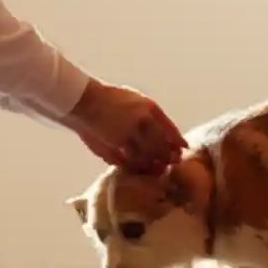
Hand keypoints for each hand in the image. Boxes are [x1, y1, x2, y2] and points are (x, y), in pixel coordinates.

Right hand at [63, 79, 187, 172]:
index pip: (169, 128)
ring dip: (154, 165)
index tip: (183, 149)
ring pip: (147, 157)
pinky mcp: (113, 147)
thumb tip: (164, 129)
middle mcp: (140, 122)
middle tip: (172, 163)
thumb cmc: (110, 97)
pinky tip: (139, 169)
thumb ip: (150, 112)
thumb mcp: (134, 97)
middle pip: (161, 145)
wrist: (84, 101)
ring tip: (158, 169)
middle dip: (168, 156)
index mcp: (148, 108)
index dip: (177, 141)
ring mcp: (126, 135)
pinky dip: (137, 168)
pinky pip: (130, 162)